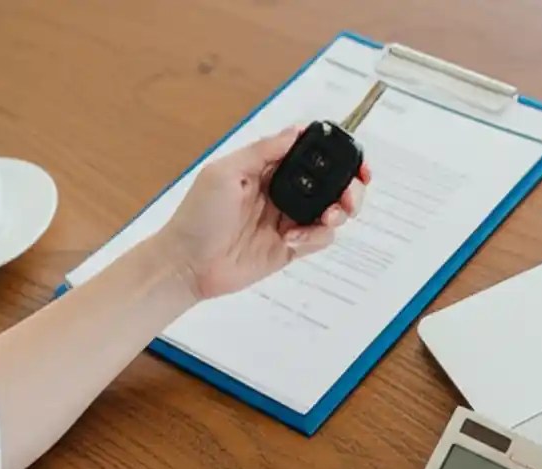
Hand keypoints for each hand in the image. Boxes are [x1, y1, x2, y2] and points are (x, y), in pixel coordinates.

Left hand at [153, 125, 369, 300]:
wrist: (188, 264)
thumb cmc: (197, 216)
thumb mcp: (225, 172)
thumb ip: (263, 151)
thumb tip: (295, 131)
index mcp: (267, 169)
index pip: (311, 155)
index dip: (337, 155)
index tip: (354, 159)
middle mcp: (283, 193)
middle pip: (332, 184)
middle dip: (350, 187)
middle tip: (350, 195)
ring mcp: (289, 221)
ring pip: (333, 212)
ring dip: (339, 212)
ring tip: (329, 217)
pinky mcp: (291, 248)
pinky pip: (320, 239)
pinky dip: (316, 237)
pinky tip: (292, 240)